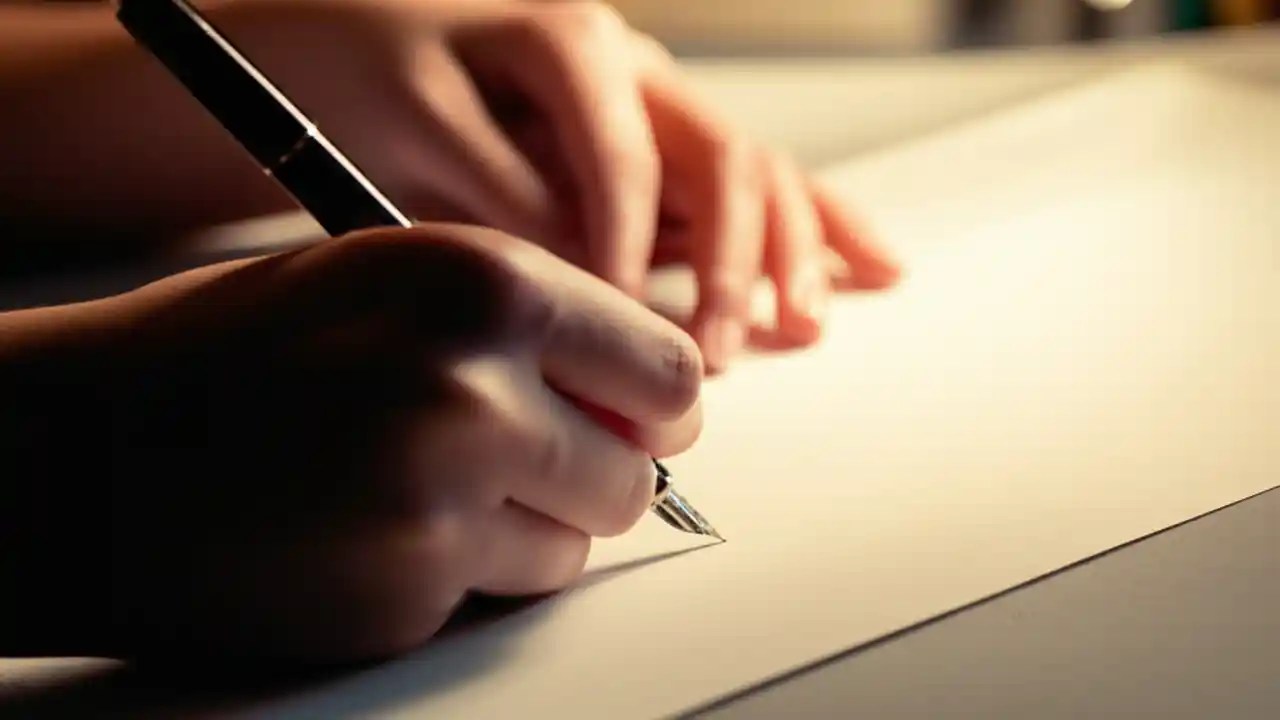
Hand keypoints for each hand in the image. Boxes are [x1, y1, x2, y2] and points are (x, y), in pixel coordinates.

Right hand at [1, 224, 701, 663]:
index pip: (663, 369)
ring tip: (423, 491)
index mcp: (481, 284)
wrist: (92, 452)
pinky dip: (457, 575)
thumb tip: (648, 401)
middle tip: (526, 463)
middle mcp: (471, 388)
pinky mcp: (402, 594)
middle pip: (636, 475)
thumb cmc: (237, 356)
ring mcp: (438, 501)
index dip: (657, 405)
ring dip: (526, 532)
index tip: (641, 420)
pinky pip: (496, 596)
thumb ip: (532, 329)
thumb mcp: (394, 284)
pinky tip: (375, 533)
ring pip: (575, 548)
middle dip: (595, 478)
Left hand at [218, 0, 899, 370]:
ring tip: (804, 323)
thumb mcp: (421, 127)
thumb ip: (512, 197)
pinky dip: (812, 228)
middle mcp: (634, 71)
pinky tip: (866, 265)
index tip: (620, 324)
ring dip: (793, 250)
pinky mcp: (663, 156)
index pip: (629, 158)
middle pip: (725, 156)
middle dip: (732, 260)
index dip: (629, 248)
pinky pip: (754, 189)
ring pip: (759, 171)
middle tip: (718, 348)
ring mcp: (656, 112)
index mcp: (575, 43)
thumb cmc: (366, 73)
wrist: (342, 50)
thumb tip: (594, 282)